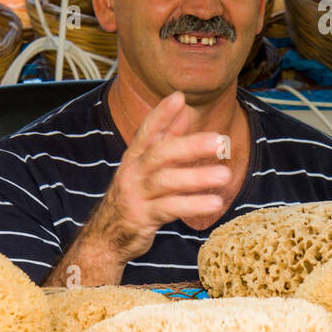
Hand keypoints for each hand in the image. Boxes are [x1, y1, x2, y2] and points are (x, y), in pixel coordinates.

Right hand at [86, 91, 230, 263]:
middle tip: (219, 141)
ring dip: (196, 177)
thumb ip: (166, 136)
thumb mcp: (145, 164)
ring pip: (166, 181)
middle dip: (189, 145)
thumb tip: (184, 106)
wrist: (106, 234)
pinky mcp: (142, 217)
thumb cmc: (134, 194)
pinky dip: (192, 205)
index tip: (179, 97)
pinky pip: (169, 209)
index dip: (161, 114)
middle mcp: (133, 172)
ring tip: (224, 175)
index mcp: (135, 156)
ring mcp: (136, 194)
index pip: (147, 131)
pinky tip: (214, 203)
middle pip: (160, 154)